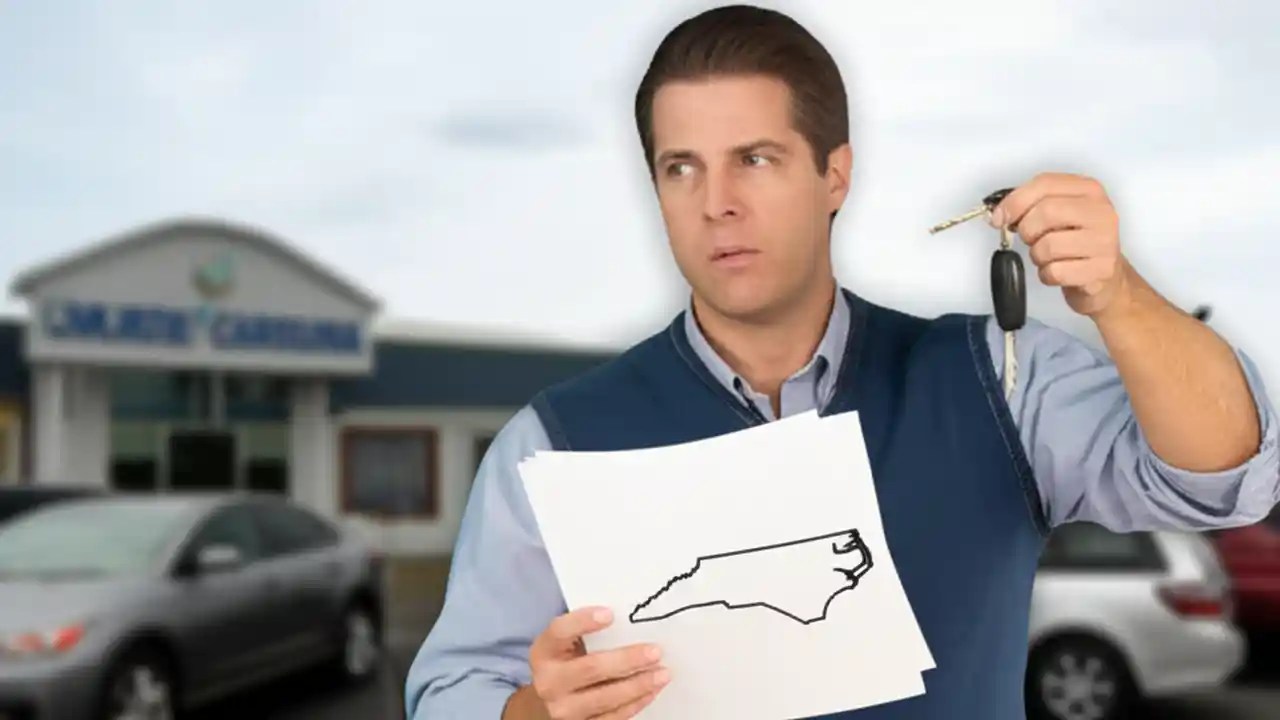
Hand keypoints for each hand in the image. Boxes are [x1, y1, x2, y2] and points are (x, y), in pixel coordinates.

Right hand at [527, 607, 669, 719]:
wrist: (548, 702)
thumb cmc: (565, 662)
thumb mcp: (566, 643)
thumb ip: (586, 631)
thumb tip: (630, 619)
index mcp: (543, 652)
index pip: (560, 632)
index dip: (582, 622)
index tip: (610, 614)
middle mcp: (548, 682)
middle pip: (590, 668)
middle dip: (627, 660)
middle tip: (655, 651)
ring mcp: (563, 709)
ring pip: (605, 698)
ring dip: (638, 685)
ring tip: (663, 673)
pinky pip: (611, 717)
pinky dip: (635, 703)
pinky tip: (651, 691)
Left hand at [989, 172, 1131, 318]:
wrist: (1107, 275)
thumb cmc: (1077, 241)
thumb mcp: (1059, 213)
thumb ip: (1030, 204)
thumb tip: (1000, 214)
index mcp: (1089, 190)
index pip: (1044, 184)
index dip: (1014, 201)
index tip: (1000, 217)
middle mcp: (1101, 212)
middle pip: (1045, 212)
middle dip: (1027, 230)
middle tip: (1031, 239)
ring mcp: (1104, 241)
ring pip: (1047, 246)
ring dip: (1037, 256)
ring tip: (1049, 256)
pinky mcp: (1101, 269)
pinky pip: (1055, 272)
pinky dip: (1047, 275)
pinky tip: (1058, 271)